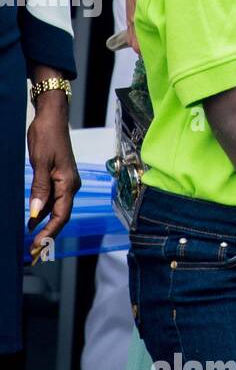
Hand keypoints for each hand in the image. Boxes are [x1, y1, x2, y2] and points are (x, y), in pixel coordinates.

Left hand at [26, 91, 80, 261]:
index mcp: (69, 183)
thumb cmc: (48, 137)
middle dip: (48, 235)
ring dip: (44, 225)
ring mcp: (65, 181)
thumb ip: (39, 189)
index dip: (49, 233)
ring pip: (56, 209)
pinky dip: (42, 212)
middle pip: (61, 216)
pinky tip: (32, 220)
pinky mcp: (58, 177)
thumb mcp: (41, 163)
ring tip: (31, 241)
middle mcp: (70, 185)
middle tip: (33, 252)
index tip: (36, 247)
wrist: (52, 118)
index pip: (62, 215)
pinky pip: (52, 200)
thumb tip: (34, 214)